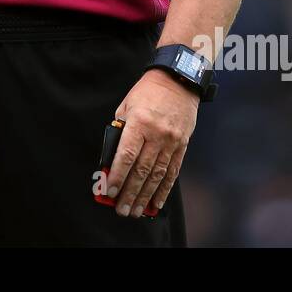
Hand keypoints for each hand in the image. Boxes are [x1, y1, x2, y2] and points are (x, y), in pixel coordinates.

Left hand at [106, 68, 198, 216]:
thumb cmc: (148, 92)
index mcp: (139, 122)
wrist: (179, 80)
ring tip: (135, 211)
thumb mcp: (126, 105)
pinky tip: (156, 203)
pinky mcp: (182, 146)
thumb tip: (111, 158)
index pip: (126, 155)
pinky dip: (164, 190)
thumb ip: (120, 131)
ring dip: (145, 196)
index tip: (109, 191)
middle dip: (130, 193)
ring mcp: (171, 141)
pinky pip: (172, 172)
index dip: (117, 176)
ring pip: (157, 175)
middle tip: (121, 210)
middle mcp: (157, 134)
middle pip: (141, 170)